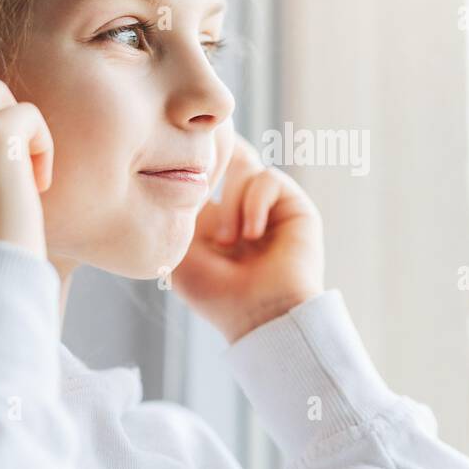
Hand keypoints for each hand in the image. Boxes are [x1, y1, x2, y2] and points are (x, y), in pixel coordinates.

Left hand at [172, 129, 324, 342]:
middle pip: (227, 153)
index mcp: (210, 216)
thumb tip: (181, 169)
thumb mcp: (178, 249)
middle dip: (212, 162)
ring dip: (231, 203)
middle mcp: (239, 206)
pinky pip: (268, 178)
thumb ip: (176, 207)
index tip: (175, 166)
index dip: (189, 161)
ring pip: (244, 166)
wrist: (261, 315)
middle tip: (201, 189)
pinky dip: (254, 203)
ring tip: (228, 240)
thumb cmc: (216, 292)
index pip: (202, 169)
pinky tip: (251, 234)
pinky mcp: (293, 205)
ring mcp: (267, 204)